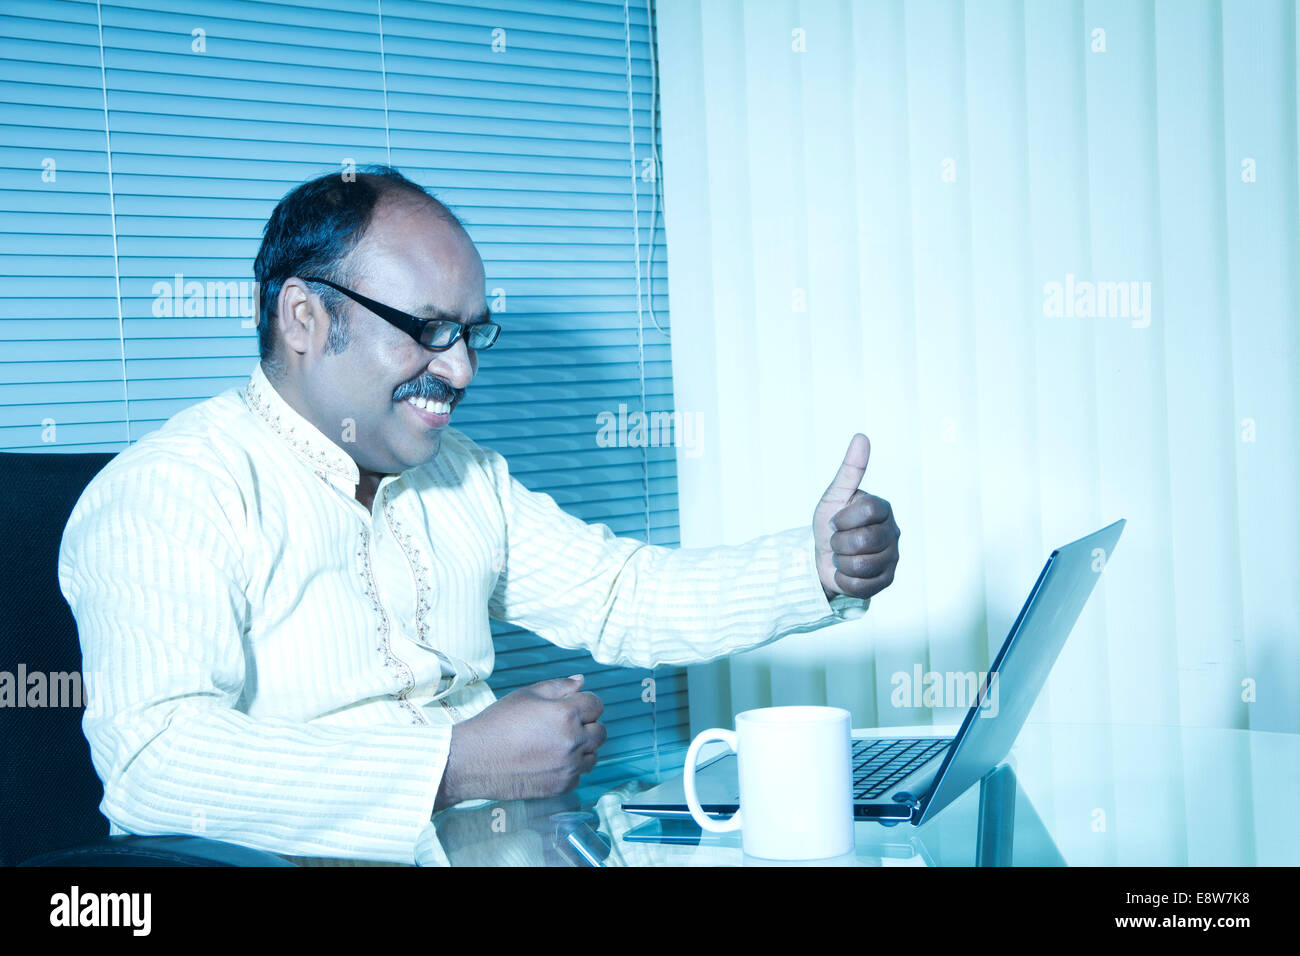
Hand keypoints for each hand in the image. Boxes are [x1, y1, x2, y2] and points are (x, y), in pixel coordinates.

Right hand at [434, 675, 606, 809]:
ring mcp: (569, 767)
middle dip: (587, 725)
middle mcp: (573, 741)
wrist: (474, 760)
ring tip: (555, 745)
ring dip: (581, 748)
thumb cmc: (498, 723)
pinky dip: (570, 768)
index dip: (585, 703)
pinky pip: (579, 775)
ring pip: (592, 755)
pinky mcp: (562, 786)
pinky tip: (549, 762)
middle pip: (600, 731)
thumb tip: (581, 681)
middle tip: (562, 726)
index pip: (597, 705)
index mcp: (566, 714)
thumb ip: (558, 686)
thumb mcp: (526, 695)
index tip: (572, 707)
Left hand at [812, 433, 899, 601]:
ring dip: (841, 562)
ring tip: (841, 556)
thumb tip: (861, 437)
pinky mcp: (887, 580)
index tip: (835, 520)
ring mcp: (892, 557)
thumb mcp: (833, 497)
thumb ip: (849, 470)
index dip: (843, 519)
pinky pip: (862, 585)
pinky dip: (845, 580)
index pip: (867, 510)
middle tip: (836, 541)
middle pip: (863, 541)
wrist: (822, 557)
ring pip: (863, 565)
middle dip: (838, 543)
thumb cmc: (830, 523)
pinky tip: (845, 572)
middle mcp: (893, 531)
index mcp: (882, 508)